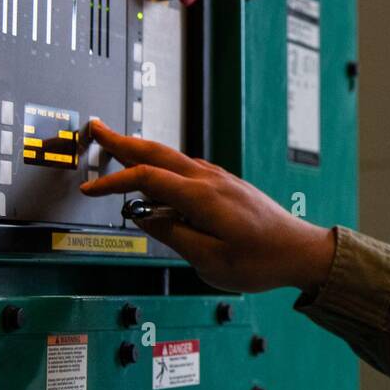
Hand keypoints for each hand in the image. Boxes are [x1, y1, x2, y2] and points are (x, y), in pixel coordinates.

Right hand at [79, 121, 335, 293]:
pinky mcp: (226, 184)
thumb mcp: (209, 261)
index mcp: (202, 197)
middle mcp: (210, 179)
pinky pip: (186, 166)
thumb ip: (172, 236)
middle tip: (95, 128)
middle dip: (122, 140)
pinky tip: (155, 170)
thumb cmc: (261, 260)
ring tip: (116, 145)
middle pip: (157, 152)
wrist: (300, 251)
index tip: (89, 189)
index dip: (114, 182)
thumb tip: (144, 217)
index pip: (146, 179)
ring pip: (172, 156)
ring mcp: (220, 178)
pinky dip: (162, 162)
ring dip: (141, 148)